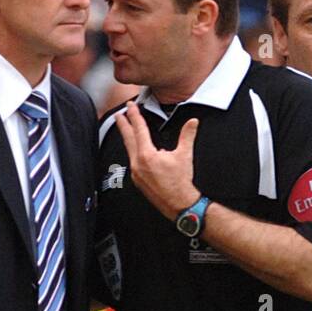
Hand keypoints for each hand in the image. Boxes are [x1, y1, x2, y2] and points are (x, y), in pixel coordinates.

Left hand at [115, 102, 199, 220]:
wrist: (179, 204)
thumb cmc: (180, 182)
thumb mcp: (184, 155)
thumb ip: (187, 135)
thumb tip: (193, 122)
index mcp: (147, 155)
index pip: (139, 130)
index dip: (135, 115)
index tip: (131, 106)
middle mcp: (138, 164)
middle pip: (128, 138)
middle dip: (123, 124)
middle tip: (119, 114)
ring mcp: (136, 173)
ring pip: (129, 150)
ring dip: (127, 138)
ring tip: (125, 129)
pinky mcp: (138, 181)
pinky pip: (133, 161)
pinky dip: (133, 152)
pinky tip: (136, 150)